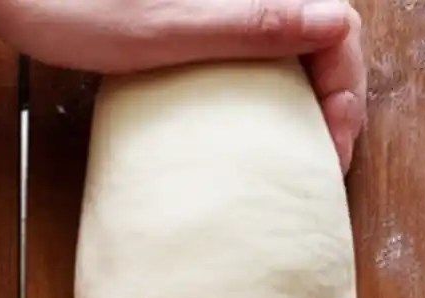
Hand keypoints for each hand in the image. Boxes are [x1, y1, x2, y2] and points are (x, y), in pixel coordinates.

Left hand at [0, 0, 367, 170]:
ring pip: (296, 39)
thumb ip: (257, 24)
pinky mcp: (204, 10)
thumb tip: (338, 22)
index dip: (348, 88)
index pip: (339, 26)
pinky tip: (269, 118)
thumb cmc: (75, 9)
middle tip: (329, 155)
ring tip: (308, 144)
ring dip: (311, 90)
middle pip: (324, 31)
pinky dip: (277, 81)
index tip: (335, 143)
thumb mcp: (171, 31)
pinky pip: (260, 43)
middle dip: (337, 94)